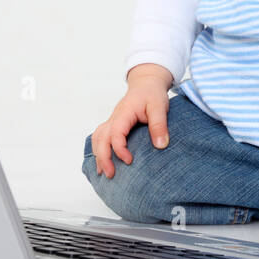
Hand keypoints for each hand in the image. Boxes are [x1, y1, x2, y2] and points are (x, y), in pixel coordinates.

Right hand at [91, 64, 172, 178]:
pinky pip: (100, 137)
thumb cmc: (152, 94)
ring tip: (103, 173)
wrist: (147, 83)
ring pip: (98, 138)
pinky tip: (102, 162)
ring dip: (98, 155)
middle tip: (111, 174)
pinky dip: (99, 150)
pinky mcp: (114, 125)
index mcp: (124, 113)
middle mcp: (114, 118)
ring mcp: (112, 121)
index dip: (119, 149)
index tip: (130, 161)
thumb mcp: (159, 106)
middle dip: (103, 157)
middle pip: (101, 138)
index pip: (115, 133)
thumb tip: (160, 145)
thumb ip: (159, 125)